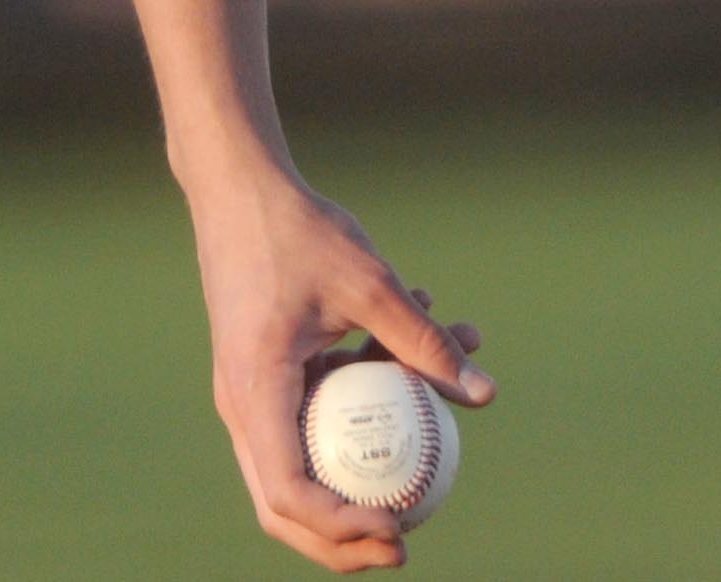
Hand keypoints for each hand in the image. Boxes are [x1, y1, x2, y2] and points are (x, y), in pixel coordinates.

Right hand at [187, 155, 491, 570]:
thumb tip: (482, 393)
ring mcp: (248, 388)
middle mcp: (242, 403)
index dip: (345, 528)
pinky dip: (355, 401)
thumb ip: (421, 340)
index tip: (401, 529)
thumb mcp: (368, 282)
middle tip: (403, 538)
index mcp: (256, 392)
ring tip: (427, 442)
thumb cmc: (296, 229)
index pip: (291, 493)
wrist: (237, 181)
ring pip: (296, 462)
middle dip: (343, 535)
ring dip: (360, 459)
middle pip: (282, 505)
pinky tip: (405, 349)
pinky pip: (308, 410)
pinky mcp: (262, 367)